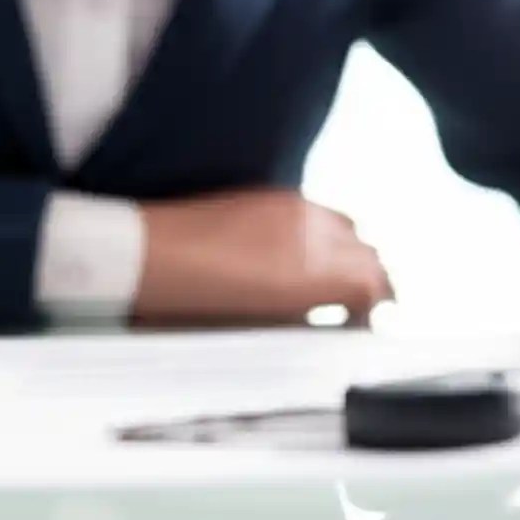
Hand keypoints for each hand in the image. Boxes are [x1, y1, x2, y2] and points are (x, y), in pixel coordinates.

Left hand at [133, 190, 393, 325]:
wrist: (142, 257)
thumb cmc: (190, 304)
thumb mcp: (261, 324)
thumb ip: (307, 316)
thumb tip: (331, 318)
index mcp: (310, 272)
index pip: (374, 283)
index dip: (377, 306)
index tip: (365, 322)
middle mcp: (310, 232)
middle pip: (369, 253)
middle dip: (373, 280)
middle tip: (362, 304)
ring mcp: (291, 208)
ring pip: (349, 226)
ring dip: (353, 252)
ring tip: (338, 276)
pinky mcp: (269, 195)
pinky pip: (318, 211)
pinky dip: (325, 234)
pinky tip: (304, 253)